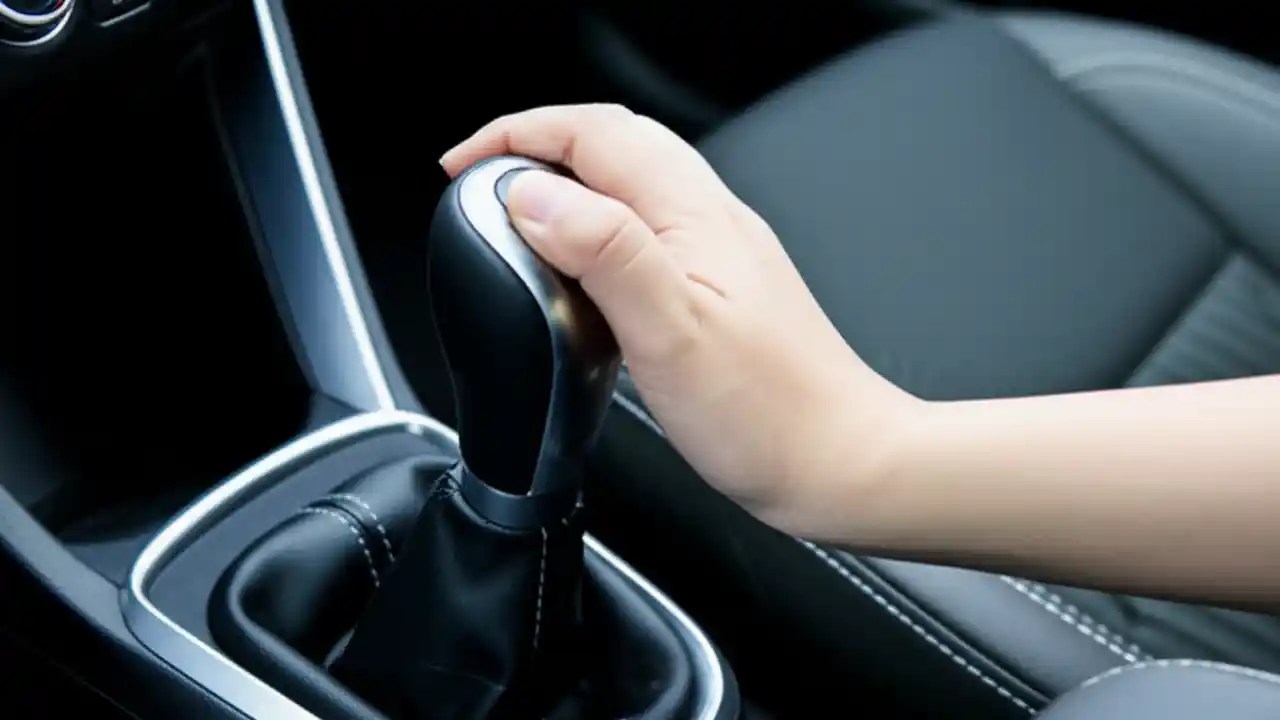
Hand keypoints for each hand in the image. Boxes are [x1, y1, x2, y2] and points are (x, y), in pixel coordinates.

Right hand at [440, 104, 920, 534]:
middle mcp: (711, 219)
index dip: (518, 134)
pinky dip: (595, 228)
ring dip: (567, 181)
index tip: (463, 167)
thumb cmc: (770, 415)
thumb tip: (533, 197)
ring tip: (516, 215)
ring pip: (630, 184)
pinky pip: (646, 229)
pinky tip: (580, 271)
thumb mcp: (671, 332)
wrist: (841, 464)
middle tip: (480, 179)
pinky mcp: (720, 289)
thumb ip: (604, 252)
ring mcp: (719, 252)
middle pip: (613, 143)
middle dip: (537, 144)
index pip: (594, 133)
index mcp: (695, 214)